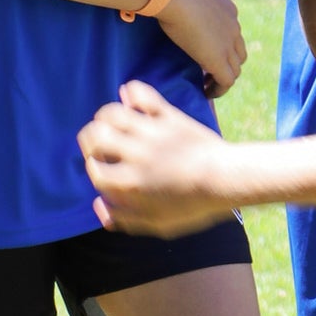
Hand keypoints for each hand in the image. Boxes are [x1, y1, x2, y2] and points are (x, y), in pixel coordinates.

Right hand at [80, 80, 238, 233]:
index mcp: (130, 182)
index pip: (94, 169)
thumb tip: (98, 205)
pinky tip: (130, 98)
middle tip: (98, 145)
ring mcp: (151, 132)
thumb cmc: (194, 205)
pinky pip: (143, 95)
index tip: (102, 169)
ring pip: (112, 113)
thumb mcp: (158, 223)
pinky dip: (132, 92)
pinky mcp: (168, 116)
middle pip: (94, 136)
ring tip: (110, 123)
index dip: (94, 169)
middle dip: (89, 140)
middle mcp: (135, 154)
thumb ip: (125, 217)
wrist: (226, 178)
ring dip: (104, 116)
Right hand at [159, 0, 245, 94]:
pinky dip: (218, 90)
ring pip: (235, 69)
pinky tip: (205, 92)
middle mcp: (234, 27)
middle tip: (209, 73)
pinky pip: (226, 82)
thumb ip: (187, 2)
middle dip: (227, 64)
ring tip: (207, 86)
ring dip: (222, 79)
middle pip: (239, 54)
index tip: (207, 54)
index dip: (223, 47)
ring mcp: (229, 45)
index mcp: (228, 10)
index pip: (233, 34)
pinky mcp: (219, 60)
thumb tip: (171, 1)